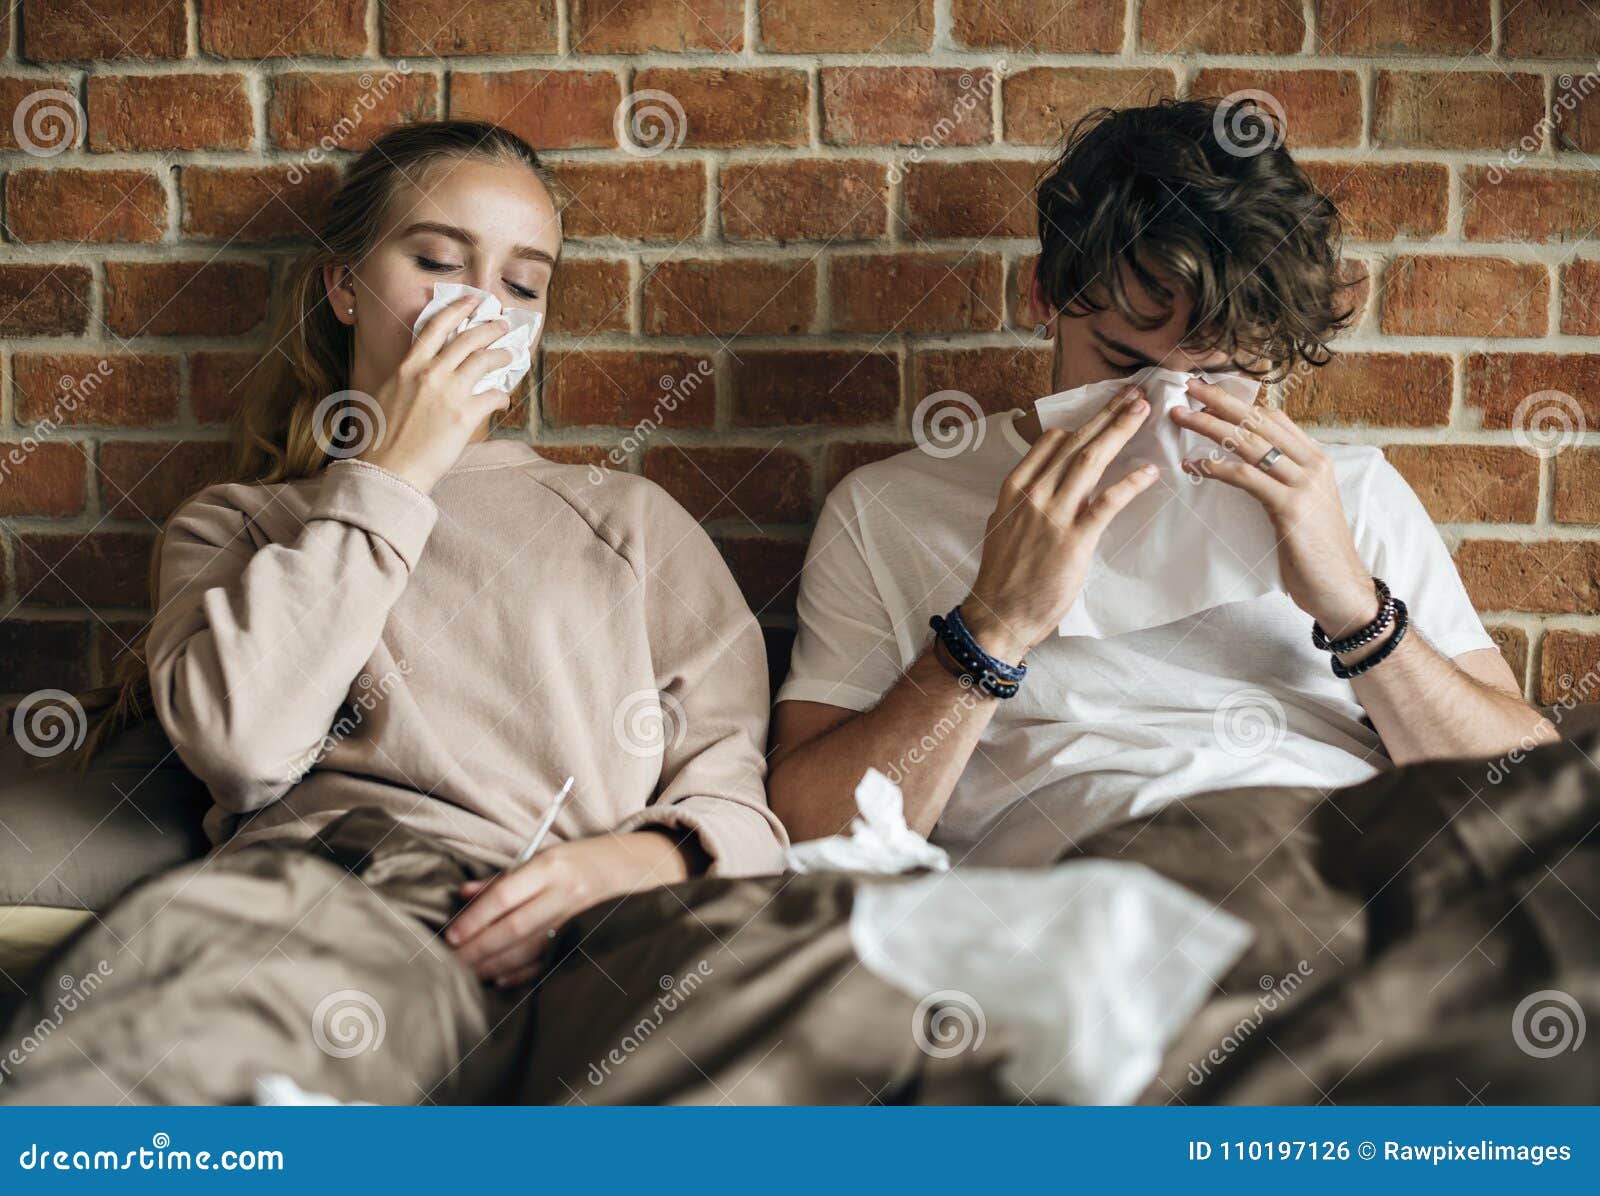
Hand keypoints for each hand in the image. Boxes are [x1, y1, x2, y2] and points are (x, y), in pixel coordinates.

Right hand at [354, 294, 515, 493]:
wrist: (387, 470)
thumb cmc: (382, 440)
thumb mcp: (387, 396)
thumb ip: (406, 380)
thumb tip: (422, 376)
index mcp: (408, 367)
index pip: (436, 327)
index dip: (458, 309)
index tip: (473, 301)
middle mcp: (429, 374)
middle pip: (468, 339)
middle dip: (490, 328)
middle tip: (502, 325)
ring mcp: (448, 393)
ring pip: (485, 361)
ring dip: (502, 355)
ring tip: (511, 354)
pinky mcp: (464, 415)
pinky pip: (494, 397)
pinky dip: (502, 396)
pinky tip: (504, 400)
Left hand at [445, 831, 695, 986]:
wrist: (641, 868)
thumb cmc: (585, 860)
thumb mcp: (547, 856)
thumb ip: (505, 878)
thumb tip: (464, 895)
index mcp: (553, 865)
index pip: (505, 895)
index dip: (476, 918)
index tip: (451, 935)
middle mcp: (567, 892)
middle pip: (514, 927)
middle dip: (479, 948)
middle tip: (452, 961)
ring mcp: (580, 918)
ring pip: (529, 949)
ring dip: (494, 964)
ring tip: (467, 973)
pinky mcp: (588, 939)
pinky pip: (549, 962)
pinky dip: (521, 973)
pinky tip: (499, 978)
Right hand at [960, 387, 1158, 660]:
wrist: (999, 615)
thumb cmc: (1004, 575)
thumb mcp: (1004, 524)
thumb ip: (1026, 499)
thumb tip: (1049, 483)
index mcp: (1015, 487)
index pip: (1050, 442)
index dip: (1082, 422)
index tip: (1105, 409)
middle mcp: (1033, 494)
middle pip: (1075, 443)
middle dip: (1107, 415)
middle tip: (1134, 395)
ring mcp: (1053, 515)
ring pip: (1090, 461)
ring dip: (1119, 432)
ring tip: (1142, 413)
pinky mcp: (1074, 540)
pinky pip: (1107, 503)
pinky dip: (1129, 484)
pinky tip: (1149, 471)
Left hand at [1173, 377, 1377, 637]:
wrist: (1341, 588)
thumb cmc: (1315, 550)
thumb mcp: (1302, 504)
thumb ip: (1282, 478)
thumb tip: (1250, 459)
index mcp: (1315, 458)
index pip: (1273, 417)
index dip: (1240, 401)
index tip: (1207, 390)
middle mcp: (1313, 463)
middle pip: (1259, 421)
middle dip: (1220, 400)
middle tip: (1187, 385)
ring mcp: (1304, 483)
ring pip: (1249, 443)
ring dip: (1210, 426)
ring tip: (1179, 416)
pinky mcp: (1291, 507)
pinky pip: (1247, 478)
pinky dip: (1216, 467)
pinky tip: (1192, 463)